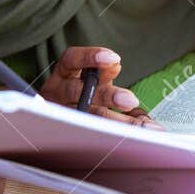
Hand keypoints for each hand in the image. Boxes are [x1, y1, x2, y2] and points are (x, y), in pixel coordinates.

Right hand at [39, 46, 161, 127]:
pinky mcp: (67, 133)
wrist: (63, 118)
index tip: (115, 60)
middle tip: (130, 100)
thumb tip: (115, 65)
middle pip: (77, 92)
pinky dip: (113, 134)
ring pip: (85, 116)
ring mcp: (60, 114)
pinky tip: (131, 135)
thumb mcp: (92, 78)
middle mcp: (56, 92)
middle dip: (107, 96)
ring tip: (138, 124)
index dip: (91, 58)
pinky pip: (89, 135)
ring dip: (114, 120)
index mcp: (63, 73)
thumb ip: (103, 73)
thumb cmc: (83, 92)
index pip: (72, 60)